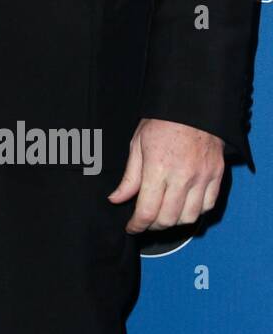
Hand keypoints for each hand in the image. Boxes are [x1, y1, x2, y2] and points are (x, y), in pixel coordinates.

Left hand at [108, 118, 224, 233]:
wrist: (193, 106)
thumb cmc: (162, 122)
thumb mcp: (137, 144)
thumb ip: (129, 177)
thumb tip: (116, 199)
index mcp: (158, 168)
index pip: (147, 211)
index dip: (137, 225)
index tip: (131, 227)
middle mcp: (182, 177)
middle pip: (167, 219)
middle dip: (153, 226)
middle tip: (145, 221)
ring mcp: (202, 177)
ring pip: (189, 218)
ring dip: (174, 222)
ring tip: (164, 215)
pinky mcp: (216, 176)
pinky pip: (208, 206)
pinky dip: (195, 212)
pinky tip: (183, 206)